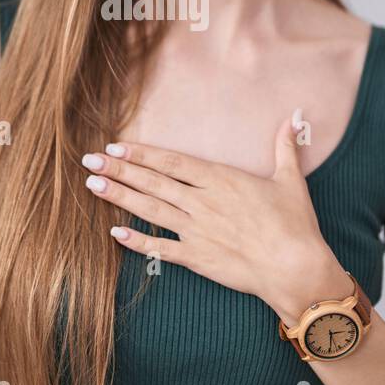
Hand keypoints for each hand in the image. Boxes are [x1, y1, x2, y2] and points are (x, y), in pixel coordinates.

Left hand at [80, 109, 347, 320]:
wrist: (295, 268)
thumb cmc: (295, 224)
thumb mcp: (290, 180)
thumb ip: (284, 147)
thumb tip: (294, 117)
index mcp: (221, 180)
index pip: (172, 162)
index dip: (142, 154)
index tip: (116, 146)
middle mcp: (202, 203)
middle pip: (153, 182)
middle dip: (119, 170)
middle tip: (89, 161)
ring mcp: (196, 231)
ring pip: (150, 210)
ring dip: (119, 197)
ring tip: (93, 185)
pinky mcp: (197, 258)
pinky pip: (160, 248)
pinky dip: (136, 241)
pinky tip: (114, 233)